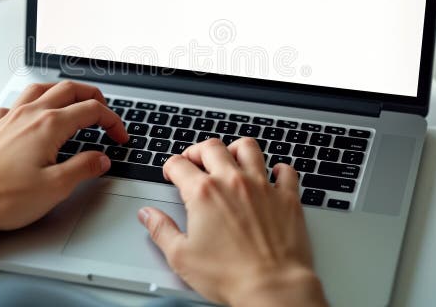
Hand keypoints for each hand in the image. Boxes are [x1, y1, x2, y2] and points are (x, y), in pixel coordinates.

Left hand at [0, 80, 126, 257]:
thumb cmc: (3, 197)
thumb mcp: (56, 187)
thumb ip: (84, 168)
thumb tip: (101, 159)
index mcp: (49, 125)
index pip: (91, 110)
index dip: (112, 121)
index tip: (119, 136)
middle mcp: (30, 113)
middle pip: (69, 89)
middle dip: (93, 96)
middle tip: (104, 111)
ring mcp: (10, 116)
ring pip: (41, 88)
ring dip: (63, 90)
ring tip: (73, 99)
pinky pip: (17, 102)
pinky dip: (32, 102)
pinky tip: (32, 114)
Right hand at [138, 138, 326, 306]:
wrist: (272, 288)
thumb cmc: (229, 276)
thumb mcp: (181, 257)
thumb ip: (161, 230)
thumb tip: (148, 215)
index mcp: (204, 193)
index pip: (179, 164)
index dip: (170, 166)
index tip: (171, 173)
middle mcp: (233, 182)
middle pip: (212, 147)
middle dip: (198, 150)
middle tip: (195, 160)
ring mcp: (262, 186)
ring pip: (248, 148)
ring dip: (236, 149)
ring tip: (231, 157)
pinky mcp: (287, 197)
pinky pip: (286, 171)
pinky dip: (279, 169)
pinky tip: (273, 174)